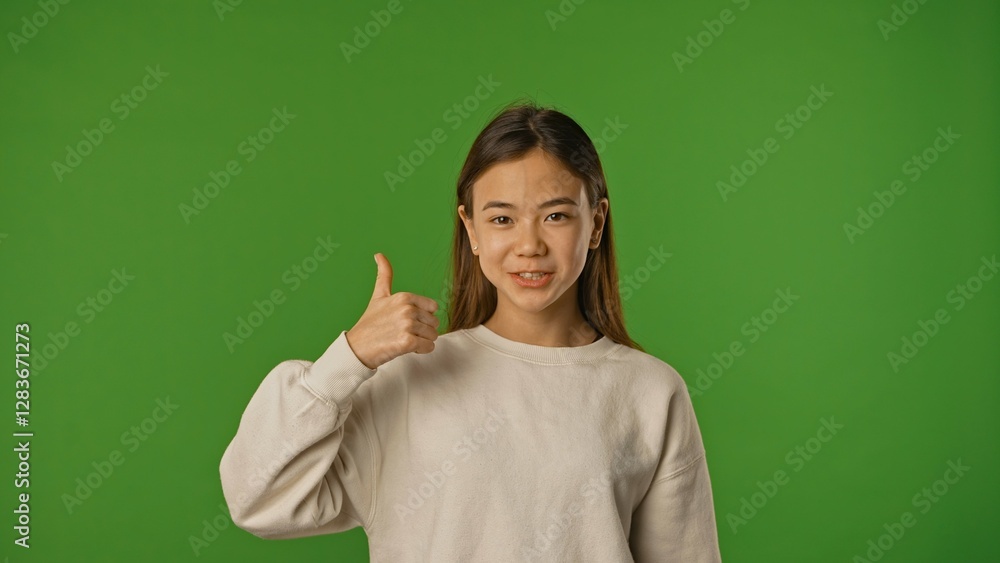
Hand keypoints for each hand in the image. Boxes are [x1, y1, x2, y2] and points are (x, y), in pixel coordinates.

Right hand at [346, 253, 439, 369]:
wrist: (357, 347)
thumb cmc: (370, 323)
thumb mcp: (378, 296)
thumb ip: (384, 275)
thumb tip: (379, 254)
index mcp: (404, 297)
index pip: (433, 308)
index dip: (423, 317)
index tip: (407, 321)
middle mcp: (407, 309)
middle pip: (434, 323)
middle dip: (423, 330)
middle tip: (403, 333)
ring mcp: (407, 325)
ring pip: (433, 335)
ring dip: (422, 341)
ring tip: (403, 340)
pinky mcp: (407, 342)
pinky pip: (429, 347)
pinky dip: (421, 350)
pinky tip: (406, 348)